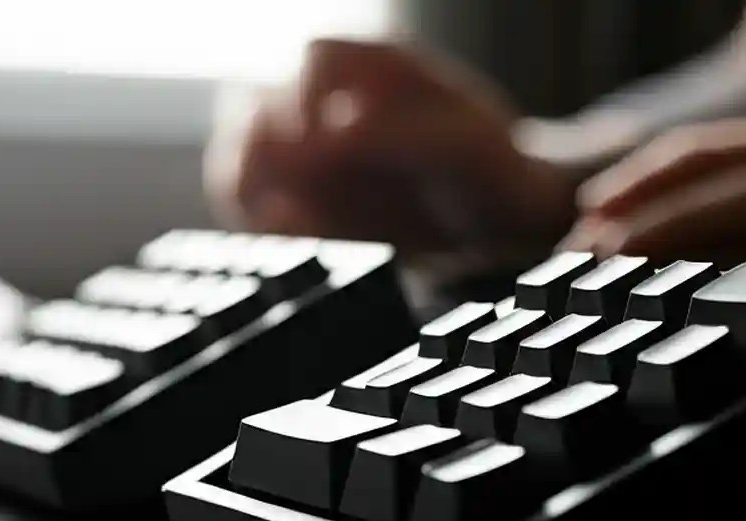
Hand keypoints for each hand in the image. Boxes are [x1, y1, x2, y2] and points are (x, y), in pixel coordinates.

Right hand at [204, 39, 575, 277]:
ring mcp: (312, 151)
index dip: (304, 97)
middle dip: (257, 146)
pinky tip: (288, 236)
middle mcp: (332, 101)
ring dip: (245, 187)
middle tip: (277, 191)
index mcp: (377, 65)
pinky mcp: (306, 199)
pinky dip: (260, 223)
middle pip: (258, 101)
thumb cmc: (494, 170)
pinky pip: (259, 206)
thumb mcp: (465, 149)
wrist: (502, 222)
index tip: (314, 141)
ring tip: (279, 223)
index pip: (317, 58)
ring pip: (243, 154)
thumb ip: (396, 137)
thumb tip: (331, 135)